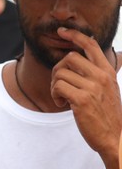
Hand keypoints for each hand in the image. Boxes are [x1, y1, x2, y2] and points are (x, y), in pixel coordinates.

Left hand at [51, 27, 121, 159]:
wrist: (114, 137)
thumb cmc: (107, 114)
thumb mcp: (107, 88)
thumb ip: (96, 73)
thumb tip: (79, 56)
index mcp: (107, 72)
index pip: (91, 45)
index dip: (75, 35)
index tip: (62, 31)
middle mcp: (102, 76)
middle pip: (69, 58)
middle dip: (57, 70)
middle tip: (59, 85)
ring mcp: (93, 87)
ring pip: (60, 74)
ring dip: (55, 86)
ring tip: (63, 98)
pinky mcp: (82, 99)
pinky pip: (57, 87)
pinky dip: (55, 95)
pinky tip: (63, 104)